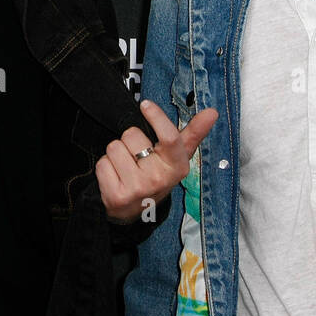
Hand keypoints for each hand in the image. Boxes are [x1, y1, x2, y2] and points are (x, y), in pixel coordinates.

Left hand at [95, 99, 217, 223]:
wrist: (138, 211)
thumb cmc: (159, 175)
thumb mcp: (178, 157)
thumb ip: (193, 133)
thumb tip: (212, 112)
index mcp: (177, 167)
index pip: (170, 137)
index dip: (157, 117)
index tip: (146, 105)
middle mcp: (159, 179)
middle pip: (132, 135)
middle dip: (131, 141)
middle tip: (138, 157)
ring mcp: (137, 189)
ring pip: (114, 147)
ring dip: (117, 154)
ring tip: (127, 167)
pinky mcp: (116, 196)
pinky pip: (103, 163)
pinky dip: (106, 167)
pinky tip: (117, 177)